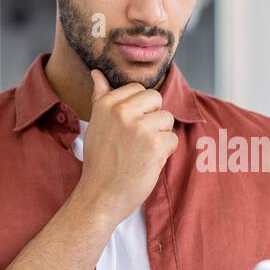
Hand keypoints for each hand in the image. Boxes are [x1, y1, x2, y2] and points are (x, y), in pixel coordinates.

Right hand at [75, 68, 177, 225]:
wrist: (100, 196)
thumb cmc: (100, 162)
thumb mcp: (96, 125)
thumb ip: (101, 97)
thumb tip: (97, 73)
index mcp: (106, 104)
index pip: (138, 89)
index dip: (139, 109)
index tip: (128, 129)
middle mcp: (122, 112)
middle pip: (156, 99)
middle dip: (153, 118)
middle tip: (137, 141)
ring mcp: (139, 127)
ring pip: (167, 119)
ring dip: (160, 137)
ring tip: (142, 152)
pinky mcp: (155, 145)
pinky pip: (173, 139)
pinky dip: (165, 153)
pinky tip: (148, 162)